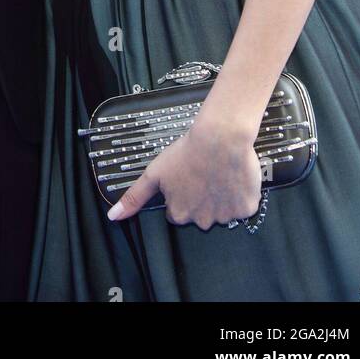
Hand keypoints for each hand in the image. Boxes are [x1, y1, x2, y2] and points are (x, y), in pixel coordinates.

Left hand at [107, 120, 263, 230]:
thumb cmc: (187, 151)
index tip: (185, 178)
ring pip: (222, 210)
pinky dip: (241, 194)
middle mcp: (202, 220)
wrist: (220, 138)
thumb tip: (113, 217)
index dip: (181, 194)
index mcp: (179, 213)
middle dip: (201, 198)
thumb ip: (134, 197)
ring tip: (218, 172)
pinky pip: (243, 206)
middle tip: (202, 174)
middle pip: (200, 214)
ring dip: (221, 196)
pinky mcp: (246, 208)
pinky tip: (234, 177)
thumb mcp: (154, 173)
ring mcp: (226, 216)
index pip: (177, 212)